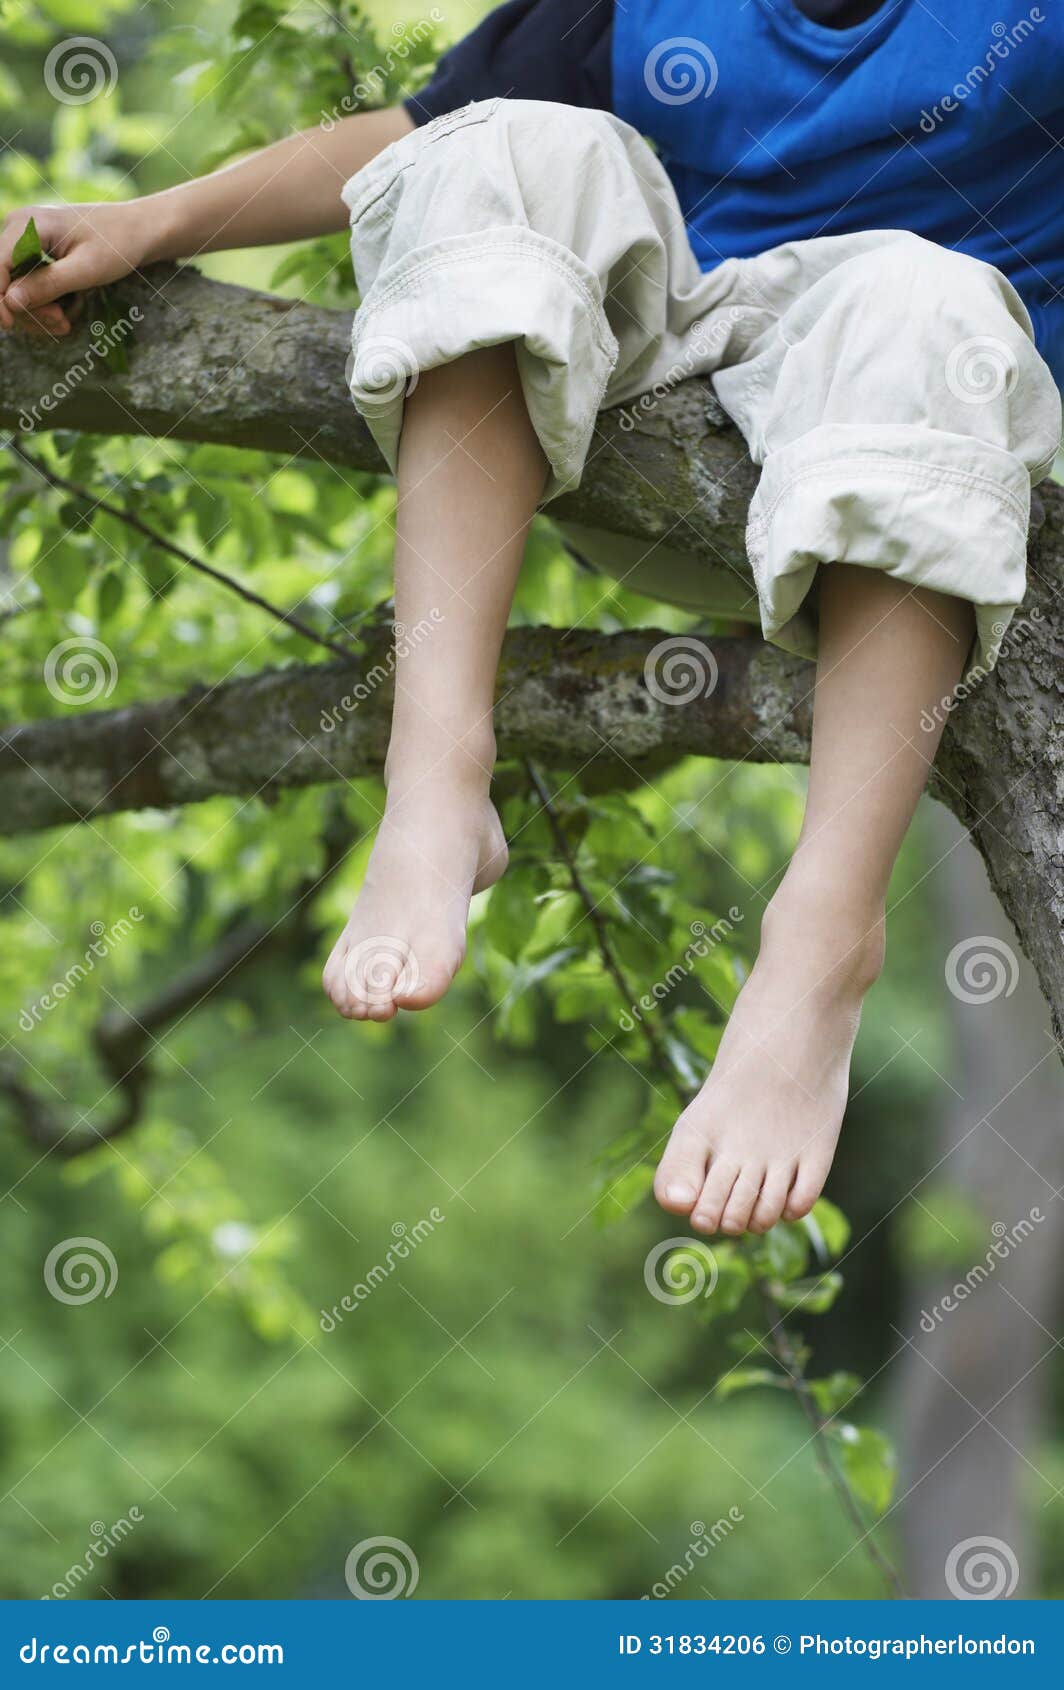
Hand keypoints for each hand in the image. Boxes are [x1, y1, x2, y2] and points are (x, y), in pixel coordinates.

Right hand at [0, 202, 163, 337]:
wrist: (136, 230)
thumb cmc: (117, 244)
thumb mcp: (86, 270)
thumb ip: (48, 285)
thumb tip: (9, 302)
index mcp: (27, 224)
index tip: (9, 324)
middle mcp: (18, 228)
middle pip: (3, 281)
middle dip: (28, 309)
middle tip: (62, 323)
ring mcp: (23, 241)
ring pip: (14, 288)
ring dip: (37, 312)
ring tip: (66, 321)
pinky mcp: (32, 254)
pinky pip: (26, 286)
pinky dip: (43, 305)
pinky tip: (64, 312)